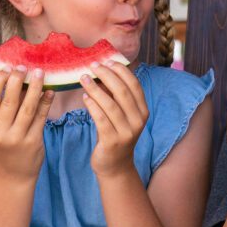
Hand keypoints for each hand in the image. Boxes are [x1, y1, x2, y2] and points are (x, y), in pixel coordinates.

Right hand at [0, 67, 52, 181]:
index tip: (6, 68)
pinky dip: (46, 102)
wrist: (14, 175)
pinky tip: (50, 91)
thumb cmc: (5, 146)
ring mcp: (18, 138)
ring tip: (40, 73)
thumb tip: (16, 80)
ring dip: (35, 88)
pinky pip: (41, 117)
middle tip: (24, 67)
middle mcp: (1, 132)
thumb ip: (2, 109)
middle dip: (18, 80)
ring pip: (28, 107)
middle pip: (10, 101)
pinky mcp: (33, 142)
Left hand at [81, 60, 147, 178]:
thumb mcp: (120, 115)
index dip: (121, 71)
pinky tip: (85, 97)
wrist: (115, 165)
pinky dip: (92, 106)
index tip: (107, 60)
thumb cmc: (115, 134)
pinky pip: (101, 119)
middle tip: (92, 65)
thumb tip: (103, 71)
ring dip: (95, 89)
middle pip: (123, 92)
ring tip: (84, 78)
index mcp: (143, 111)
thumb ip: (115, 96)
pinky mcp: (113, 142)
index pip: (134, 85)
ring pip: (110, 105)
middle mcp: (138, 121)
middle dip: (107, 75)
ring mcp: (127, 132)